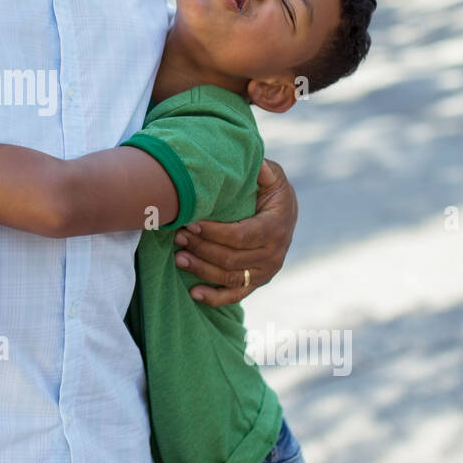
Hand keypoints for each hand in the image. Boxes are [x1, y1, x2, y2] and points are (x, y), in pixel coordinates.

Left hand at [172, 157, 297, 306]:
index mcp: (275, 229)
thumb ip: (264, 170)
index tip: (190, 222)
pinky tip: (193, 293)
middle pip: (231, 259)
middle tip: (178, 236)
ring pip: (229, 278)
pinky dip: (214, 298)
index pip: (240, 236)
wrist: (284, 214)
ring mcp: (265, 272)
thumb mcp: (273, 177)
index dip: (213, 232)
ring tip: (178, 257)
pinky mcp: (256, 282)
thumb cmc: (272, 191)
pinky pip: (235, 295)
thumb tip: (255, 164)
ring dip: (201, 269)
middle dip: (201, 248)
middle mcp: (273, 255)